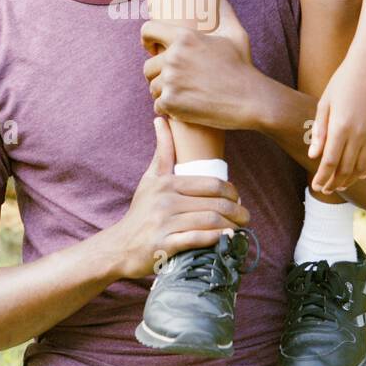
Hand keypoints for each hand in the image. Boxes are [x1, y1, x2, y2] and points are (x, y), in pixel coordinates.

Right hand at [110, 117, 248, 277]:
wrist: (120, 246)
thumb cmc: (141, 212)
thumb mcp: (150, 179)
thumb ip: (162, 152)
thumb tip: (161, 120)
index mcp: (166, 183)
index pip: (211, 183)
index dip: (231, 191)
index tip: (237, 198)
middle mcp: (165, 200)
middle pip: (215, 203)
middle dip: (237, 211)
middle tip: (245, 216)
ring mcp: (164, 223)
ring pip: (210, 221)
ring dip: (232, 226)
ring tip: (240, 229)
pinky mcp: (164, 245)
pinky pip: (198, 239)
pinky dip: (217, 239)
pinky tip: (227, 240)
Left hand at [141, 0, 254, 131]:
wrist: (250, 100)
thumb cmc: (242, 66)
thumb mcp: (235, 34)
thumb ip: (224, 10)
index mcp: (184, 37)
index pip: (148, 30)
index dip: (147, 39)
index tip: (152, 49)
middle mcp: (174, 57)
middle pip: (148, 66)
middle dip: (158, 74)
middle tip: (174, 81)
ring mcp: (171, 80)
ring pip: (153, 87)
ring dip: (164, 92)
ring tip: (181, 95)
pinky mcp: (171, 102)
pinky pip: (158, 106)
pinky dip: (168, 109)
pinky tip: (183, 109)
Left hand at [308, 52, 365, 194]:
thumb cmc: (342, 81)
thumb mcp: (324, 103)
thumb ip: (320, 131)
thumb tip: (314, 156)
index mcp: (340, 127)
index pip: (330, 163)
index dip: (322, 178)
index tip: (316, 186)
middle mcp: (359, 134)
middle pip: (346, 169)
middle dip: (334, 182)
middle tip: (325, 190)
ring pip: (362, 167)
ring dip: (350, 179)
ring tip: (340, 185)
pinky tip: (361, 174)